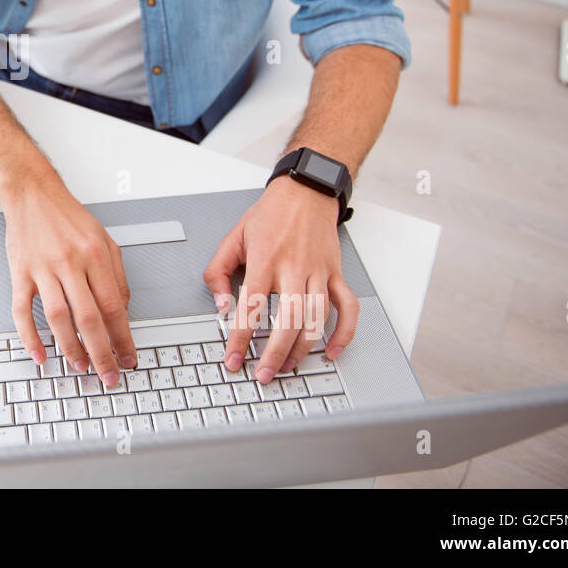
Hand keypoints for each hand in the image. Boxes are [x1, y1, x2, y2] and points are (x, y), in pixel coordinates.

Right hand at [1, 172, 134, 388]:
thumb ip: (116, 276)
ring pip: (57, 318)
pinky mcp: (20, 273)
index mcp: (95, 255)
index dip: (123, 338)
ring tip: (80, 366)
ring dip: (70, 348)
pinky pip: (22, 311)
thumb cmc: (68, 218)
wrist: (32, 194)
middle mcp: (70, 262)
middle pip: (89, 318)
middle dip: (101, 352)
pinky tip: (39, 354)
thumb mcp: (105, 239)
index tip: (128, 357)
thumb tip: (123, 312)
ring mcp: (42, 268)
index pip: (114, 307)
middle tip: (108, 374)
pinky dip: (29, 337)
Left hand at [202, 176, 358, 383]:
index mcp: (265, 259)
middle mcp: (294, 267)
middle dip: (274, 353)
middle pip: (288, 320)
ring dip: (303, 349)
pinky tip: (332, 351)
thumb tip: (221, 305)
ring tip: (287, 367)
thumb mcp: (232, 237)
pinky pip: (348, 308)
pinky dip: (344, 333)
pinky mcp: (337, 274)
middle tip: (263, 375)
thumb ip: (218, 272)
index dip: (240, 337)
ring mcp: (319, 272)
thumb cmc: (269, 216)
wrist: (305, 191)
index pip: (251, 307)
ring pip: (317, 319)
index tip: (233, 359)